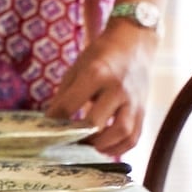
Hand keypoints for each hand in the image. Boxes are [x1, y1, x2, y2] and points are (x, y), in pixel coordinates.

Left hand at [46, 20, 154, 154]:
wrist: (134, 43)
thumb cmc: (101, 56)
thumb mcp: (77, 68)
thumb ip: (64, 95)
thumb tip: (51, 122)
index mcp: (96, 73)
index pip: (70, 105)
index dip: (55, 120)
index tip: (47, 129)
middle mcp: (117, 88)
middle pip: (96, 123)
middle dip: (79, 138)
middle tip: (69, 142)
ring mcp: (133, 100)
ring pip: (121, 133)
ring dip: (102, 147)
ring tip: (88, 146)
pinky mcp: (143, 110)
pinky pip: (134, 137)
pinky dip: (119, 148)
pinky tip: (105, 148)